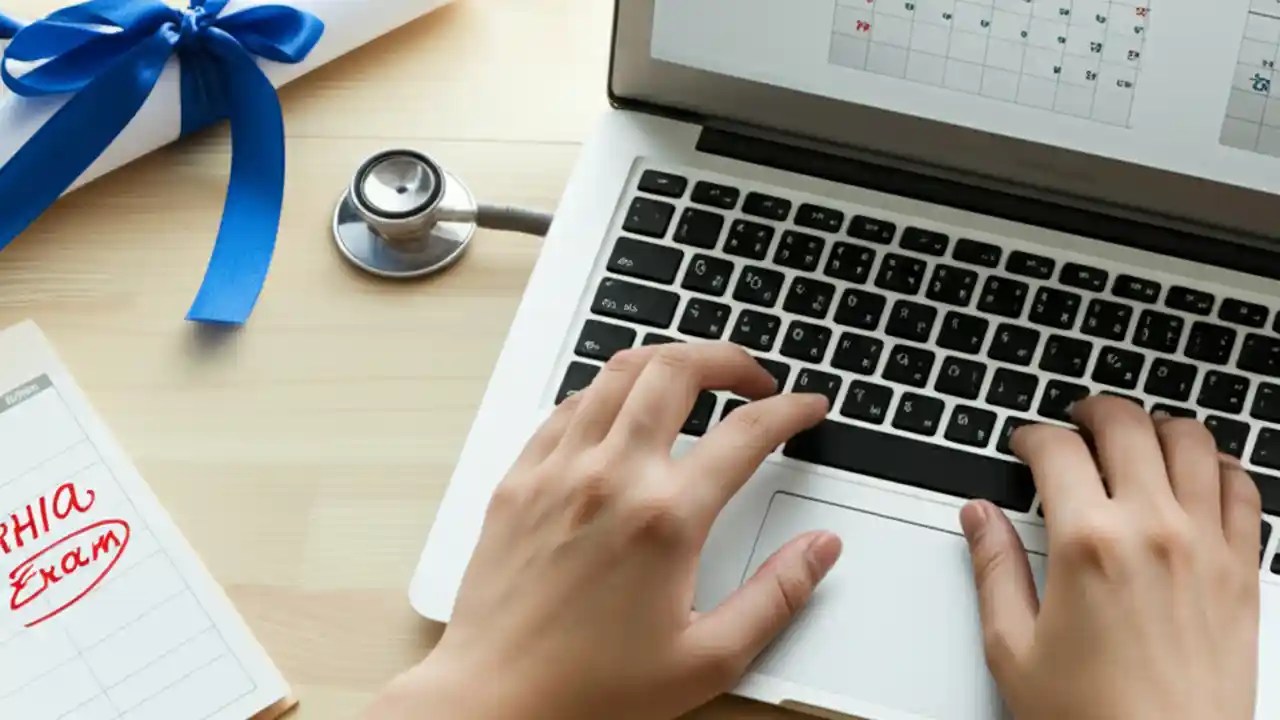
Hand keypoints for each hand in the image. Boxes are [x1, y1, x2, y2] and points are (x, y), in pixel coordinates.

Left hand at [368, 343, 839, 719]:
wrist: (495, 702)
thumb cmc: (593, 691)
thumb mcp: (708, 659)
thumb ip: (777, 596)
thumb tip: (821, 548)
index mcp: (666, 518)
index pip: (748, 431)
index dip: (791, 409)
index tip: (807, 406)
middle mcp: (611, 477)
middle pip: (677, 371)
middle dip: (727, 359)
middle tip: (752, 377)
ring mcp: (558, 472)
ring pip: (617, 373)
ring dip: (665, 361)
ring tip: (692, 377)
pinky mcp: (518, 481)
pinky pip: (566, 407)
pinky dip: (604, 392)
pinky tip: (620, 410)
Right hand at [961, 397, 1261, 719]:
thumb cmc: (1092, 718)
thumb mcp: (1013, 647)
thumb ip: (993, 569)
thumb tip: (979, 517)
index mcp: (1087, 544)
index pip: (1056, 450)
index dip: (1031, 435)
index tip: (1026, 444)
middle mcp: (1153, 531)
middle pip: (1127, 425)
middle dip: (1093, 411)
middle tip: (1077, 421)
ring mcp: (1206, 545)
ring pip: (1192, 441)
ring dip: (1158, 427)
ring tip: (1137, 436)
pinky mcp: (1244, 569)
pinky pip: (1243, 488)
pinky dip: (1220, 465)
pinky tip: (1198, 472)